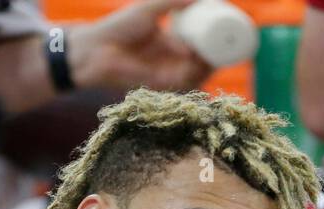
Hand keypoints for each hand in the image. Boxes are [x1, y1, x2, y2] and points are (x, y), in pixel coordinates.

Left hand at [69, 0, 213, 91]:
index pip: (198, 45)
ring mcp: (167, 73)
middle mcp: (171, 60)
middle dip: (218, 55)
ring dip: (211, 66)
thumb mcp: (151, 9)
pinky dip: (197, 75)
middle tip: (228, 44)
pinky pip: (185, 84)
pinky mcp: (161, 85)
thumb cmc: (119, 28)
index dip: (214, 41)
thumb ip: (173, 1)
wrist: (95, 50)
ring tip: (219, 52)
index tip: (227, 32)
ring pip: (197, 74)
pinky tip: (207, 66)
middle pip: (202, 61)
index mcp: (170, 44)